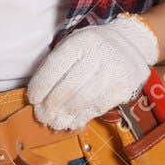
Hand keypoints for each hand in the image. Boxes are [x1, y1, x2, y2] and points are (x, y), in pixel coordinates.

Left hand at [27, 14, 158, 131]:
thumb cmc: (94, 47)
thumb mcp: (74, 44)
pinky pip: (98, 107)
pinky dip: (83, 117)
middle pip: (68, 87)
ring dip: (65, 115)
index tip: (33, 99)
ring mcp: (114, 72)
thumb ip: (56, 67)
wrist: (132, 43)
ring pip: (82, 100)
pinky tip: (73, 122)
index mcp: (81, 41)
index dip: (41, 86)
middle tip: (42, 117)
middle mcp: (99, 54)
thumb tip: (38, 99)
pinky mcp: (124, 88)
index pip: (55, 66)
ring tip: (55, 123)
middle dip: (51, 106)